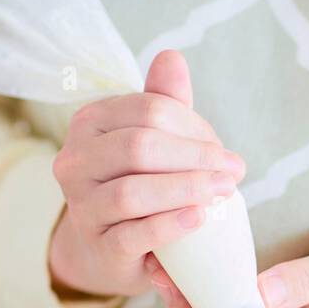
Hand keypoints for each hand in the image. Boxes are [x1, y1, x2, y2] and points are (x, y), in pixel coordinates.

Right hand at [48, 50, 245, 297]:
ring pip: (133, 192)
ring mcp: (82, 206)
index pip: (148, 110)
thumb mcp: (154, 141)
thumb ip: (164, 102)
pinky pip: (134, 234)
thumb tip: (172, 57)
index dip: (193, 128)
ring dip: (187, 189)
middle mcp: (75, 161)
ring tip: (223, 192)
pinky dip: (171, 225)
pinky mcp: (99, 247)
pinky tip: (199, 217)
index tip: (224, 153)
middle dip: (195, 157)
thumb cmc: (140, 185)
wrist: (113, 250)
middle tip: (233, 172)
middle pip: (140, 147)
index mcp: (90, 123)